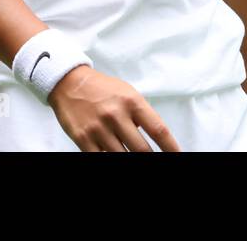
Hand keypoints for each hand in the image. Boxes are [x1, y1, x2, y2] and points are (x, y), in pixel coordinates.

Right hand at [47, 65, 178, 151]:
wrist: (69, 83)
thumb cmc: (102, 89)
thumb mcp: (128, 94)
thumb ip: (141, 115)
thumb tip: (155, 140)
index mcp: (132, 102)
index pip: (158, 130)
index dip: (171, 148)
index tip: (177, 156)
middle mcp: (116, 115)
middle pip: (142, 150)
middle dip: (151, 159)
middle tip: (157, 162)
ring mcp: (99, 128)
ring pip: (122, 157)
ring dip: (131, 161)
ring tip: (134, 157)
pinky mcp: (83, 139)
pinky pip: (101, 159)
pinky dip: (111, 160)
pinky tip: (115, 156)